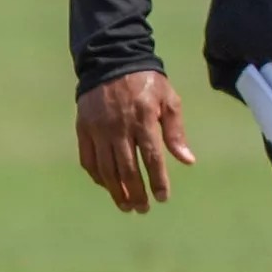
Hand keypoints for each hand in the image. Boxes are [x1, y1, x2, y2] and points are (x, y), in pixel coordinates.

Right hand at [76, 69, 195, 213]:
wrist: (112, 61)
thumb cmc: (148, 83)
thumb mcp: (169, 100)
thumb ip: (176, 132)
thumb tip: (188, 161)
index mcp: (144, 120)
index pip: (152, 158)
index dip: (158, 181)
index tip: (163, 199)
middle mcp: (119, 127)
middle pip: (127, 169)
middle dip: (136, 193)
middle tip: (143, 209)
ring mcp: (98, 129)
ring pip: (106, 168)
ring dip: (116, 190)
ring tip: (126, 206)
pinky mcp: (83, 129)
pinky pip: (88, 159)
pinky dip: (97, 175)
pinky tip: (107, 186)